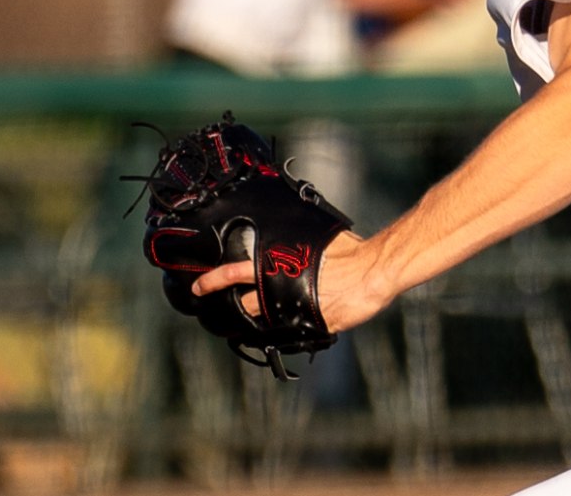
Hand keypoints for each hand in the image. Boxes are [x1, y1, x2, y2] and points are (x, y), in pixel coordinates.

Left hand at [191, 231, 390, 332]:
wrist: (373, 272)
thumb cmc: (350, 251)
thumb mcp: (317, 238)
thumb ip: (298, 242)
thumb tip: (291, 237)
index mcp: (277, 266)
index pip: (234, 273)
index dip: (212, 282)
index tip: (198, 288)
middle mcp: (280, 290)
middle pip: (245, 307)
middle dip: (234, 311)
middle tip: (225, 313)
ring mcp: (295, 312)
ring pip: (267, 323)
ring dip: (262, 323)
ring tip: (259, 322)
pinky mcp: (313, 327)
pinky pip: (296, 333)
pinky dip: (293, 331)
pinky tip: (296, 327)